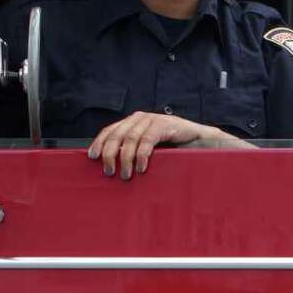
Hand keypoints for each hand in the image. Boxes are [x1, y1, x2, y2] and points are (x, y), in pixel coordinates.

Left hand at [87, 111, 243, 178]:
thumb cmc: (173, 147)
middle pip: (117, 135)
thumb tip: (113, 165)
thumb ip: (133, 150)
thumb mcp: (149, 148)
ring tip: (126, 174)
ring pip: (130, 139)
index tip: (93, 157)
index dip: (100, 143)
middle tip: (109, 172)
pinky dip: (143, 155)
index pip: (110, 130)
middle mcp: (140, 118)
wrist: (200, 141)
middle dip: (110, 155)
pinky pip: (148, 140)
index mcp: (133, 122)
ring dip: (126, 159)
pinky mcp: (165, 125)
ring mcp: (152, 120)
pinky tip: (142, 167)